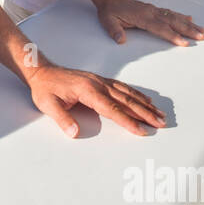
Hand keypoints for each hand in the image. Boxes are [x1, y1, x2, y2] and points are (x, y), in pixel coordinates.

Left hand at [25, 63, 165, 136]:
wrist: (42, 71)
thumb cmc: (45, 89)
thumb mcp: (48, 105)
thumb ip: (62, 120)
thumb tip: (74, 133)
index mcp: (87, 91)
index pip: (112, 109)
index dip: (128, 121)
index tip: (142, 130)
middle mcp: (98, 84)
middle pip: (126, 101)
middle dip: (145, 113)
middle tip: (161, 123)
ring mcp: (101, 81)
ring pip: (128, 93)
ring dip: (145, 104)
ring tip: (160, 113)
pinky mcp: (101, 80)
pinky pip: (123, 87)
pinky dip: (137, 94)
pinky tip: (145, 99)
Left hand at [93, 0, 203, 46]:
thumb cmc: (109, 11)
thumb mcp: (107, 21)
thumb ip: (114, 30)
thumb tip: (120, 40)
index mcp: (142, 17)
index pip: (160, 28)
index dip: (173, 36)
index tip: (184, 43)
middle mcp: (151, 12)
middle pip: (172, 22)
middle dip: (188, 30)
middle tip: (202, 37)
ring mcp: (153, 10)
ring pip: (174, 17)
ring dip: (188, 24)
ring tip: (202, 30)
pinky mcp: (153, 9)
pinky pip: (170, 13)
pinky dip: (181, 16)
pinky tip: (189, 19)